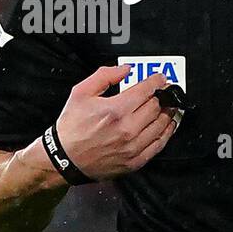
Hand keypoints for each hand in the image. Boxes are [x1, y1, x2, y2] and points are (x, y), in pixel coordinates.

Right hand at [52, 65, 178, 179]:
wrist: (64, 158)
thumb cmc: (71, 127)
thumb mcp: (81, 93)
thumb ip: (104, 76)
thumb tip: (125, 69)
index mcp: (115, 110)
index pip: (146, 90)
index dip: (157, 81)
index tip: (160, 79)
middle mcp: (127, 129)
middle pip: (156, 107)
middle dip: (162, 96)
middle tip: (164, 91)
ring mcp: (133, 147)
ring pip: (161, 125)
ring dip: (167, 113)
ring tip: (168, 106)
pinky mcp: (135, 161)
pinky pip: (158, 145)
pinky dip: (166, 133)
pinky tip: (167, 126)